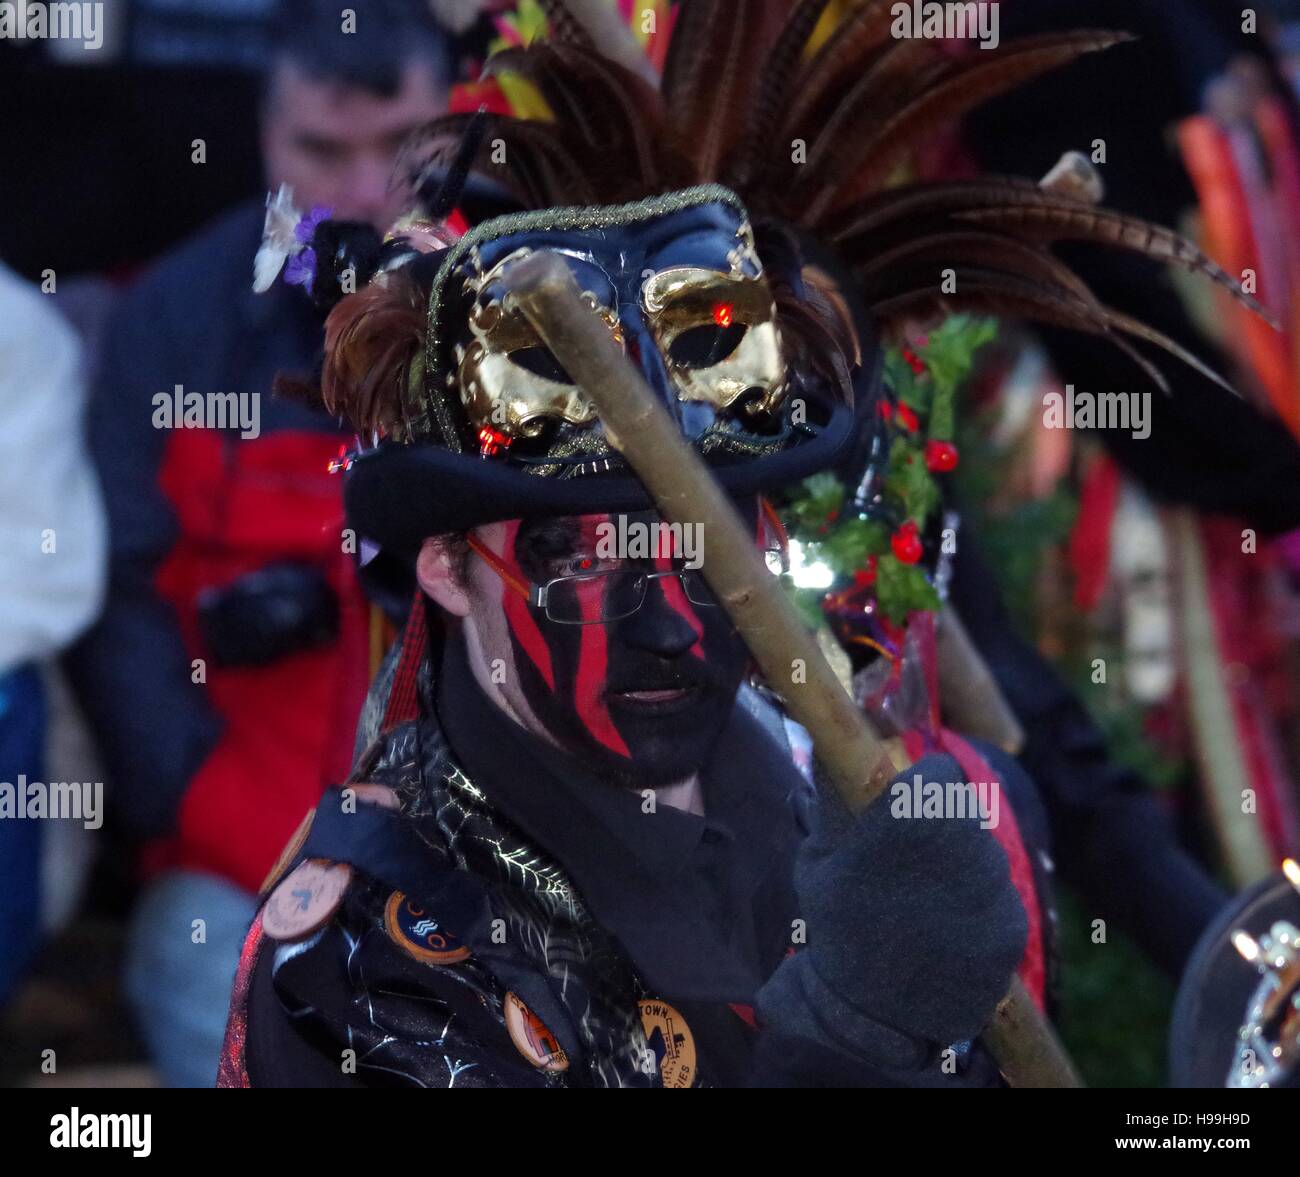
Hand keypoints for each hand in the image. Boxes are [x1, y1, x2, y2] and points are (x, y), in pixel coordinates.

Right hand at [756, 754, 1026, 1067]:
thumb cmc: (837, 925)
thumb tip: (837, 745)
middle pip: (964, 811)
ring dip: (961, 866)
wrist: (870, 1017)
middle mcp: (960, 846)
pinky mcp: (1013, 928)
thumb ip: (836, 795)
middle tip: (909, 862)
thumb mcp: (819, 856)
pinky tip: (945, 928)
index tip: (903, 806)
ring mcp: (992, 890)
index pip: (939, 772)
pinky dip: (979, 906)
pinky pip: (1000, 896)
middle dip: (940, 826)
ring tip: (924, 902)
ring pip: (984, 853)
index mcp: (908, 819)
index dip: (920, 785)